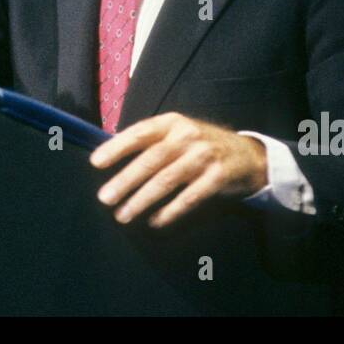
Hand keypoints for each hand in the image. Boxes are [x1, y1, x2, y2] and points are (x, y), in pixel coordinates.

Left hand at [89, 113, 267, 228]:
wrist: (247, 155)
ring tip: (123, 215)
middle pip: (151, 159)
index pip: (140, 133)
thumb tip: (109, 154)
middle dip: (125, 180)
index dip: (117, 147)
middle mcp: (188, 136)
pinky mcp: (219, 177)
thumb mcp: (178, 133)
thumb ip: (150, 142)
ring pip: (167, 180)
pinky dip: (170, 211)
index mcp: (172, 122)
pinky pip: (190, 197)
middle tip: (105, 198)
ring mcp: (205, 156)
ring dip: (142, 200)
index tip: (96, 163)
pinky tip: (154, 221)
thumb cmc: (200, 145)